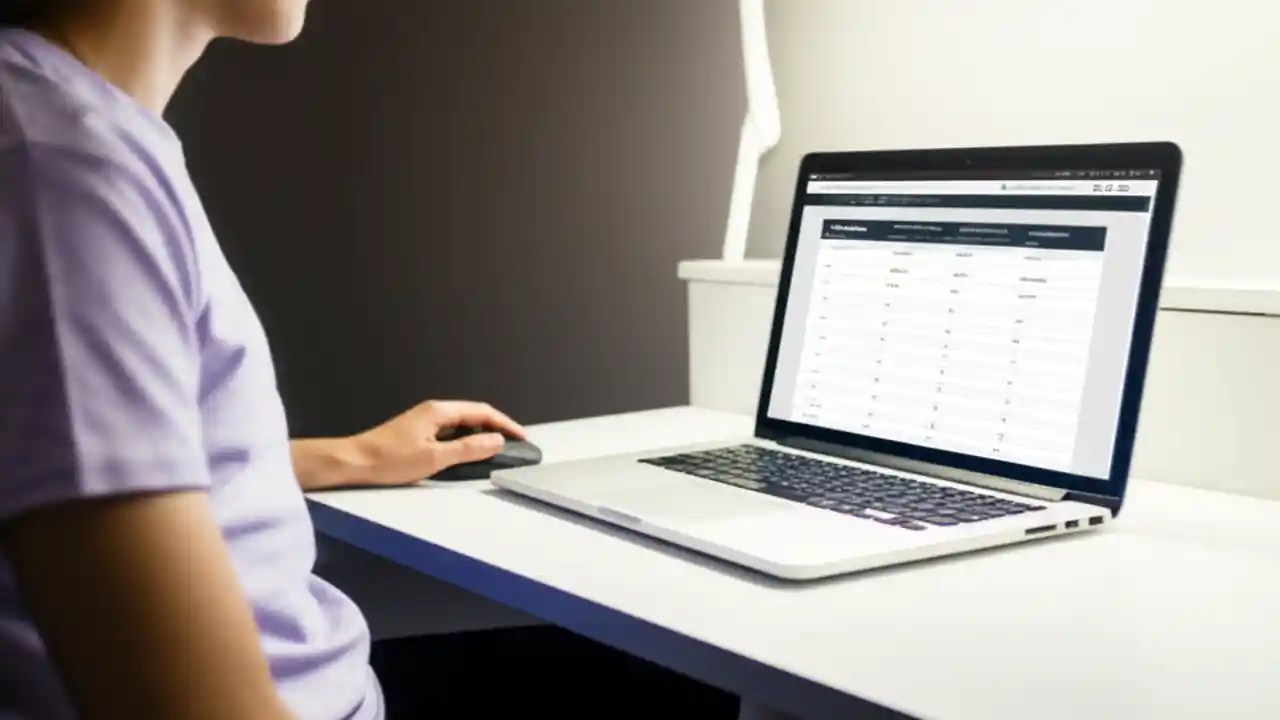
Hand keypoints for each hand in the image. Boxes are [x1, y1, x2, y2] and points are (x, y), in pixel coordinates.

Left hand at [349, 400, 526, 486]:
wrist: (355, 462)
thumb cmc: (388, 460)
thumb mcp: (435, 457)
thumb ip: (469, 449)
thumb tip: (497, 441)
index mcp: (439, 411)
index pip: (483, 411)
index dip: (505, 424)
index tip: (521, 437)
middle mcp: (433, 411)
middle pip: (474, 414)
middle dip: (497, 428)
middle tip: (513, 444)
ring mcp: (425, 420)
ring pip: (462, 423)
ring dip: (481, 434)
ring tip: (496, 450)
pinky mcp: (418, 432)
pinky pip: (450, 431)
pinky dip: (466, 439)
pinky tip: (468, 453)